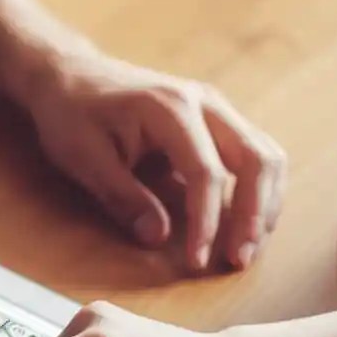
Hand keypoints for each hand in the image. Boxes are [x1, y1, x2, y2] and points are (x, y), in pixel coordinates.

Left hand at [20, 51, 285, 270]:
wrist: (72, 75)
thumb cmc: (71, 114)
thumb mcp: (83, 158)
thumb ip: (122, 197)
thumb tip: (158, 238)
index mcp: (170, 108)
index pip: (205, 173)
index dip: (206, 222)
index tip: (196, 261)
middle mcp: (204, 102)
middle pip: (254, 160)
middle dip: (252, 215)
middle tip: (239, 260)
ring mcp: (215, 107)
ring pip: (265, 155)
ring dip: (264, 204)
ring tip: (248, 248)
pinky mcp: (217, 119)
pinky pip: (255, 153)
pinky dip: (258, 189)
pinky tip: (247, 222)